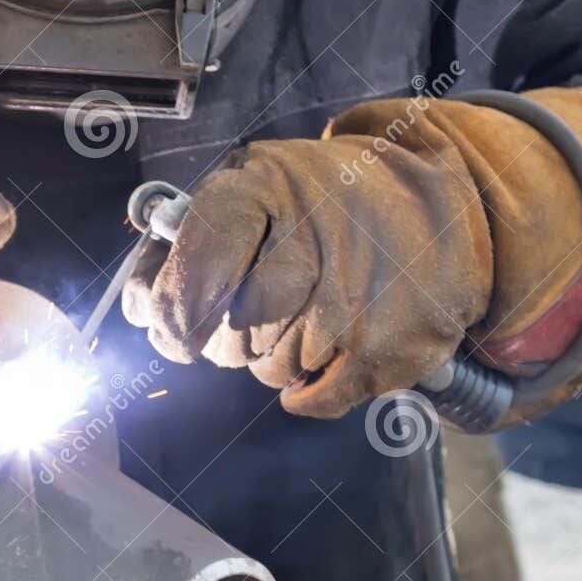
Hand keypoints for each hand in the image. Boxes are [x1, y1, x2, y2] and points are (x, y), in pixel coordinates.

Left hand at [121, 132, 491, 416]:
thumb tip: (138, 307)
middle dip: (224, 337)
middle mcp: (315, 240)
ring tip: (301, 314)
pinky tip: (318, 355)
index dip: (172, 308)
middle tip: (248, 312)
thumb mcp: (255, 182)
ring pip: (268, 370)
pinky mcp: (393, 348)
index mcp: (266, 187)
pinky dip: (306, 391)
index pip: (199, 266)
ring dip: (270, 356)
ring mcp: (358, 299)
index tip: (166, 324)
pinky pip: (314, 399)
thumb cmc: (323, 199)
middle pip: (232, 334)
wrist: (443, 203)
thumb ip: (188, 236)